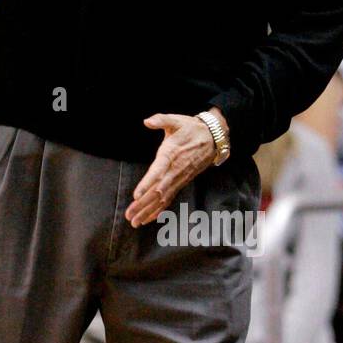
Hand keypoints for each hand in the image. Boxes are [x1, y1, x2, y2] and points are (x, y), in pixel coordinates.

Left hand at [125, 111, 218, 226]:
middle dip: (143, 205)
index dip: (147, 184)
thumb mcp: (176, 120)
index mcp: (171, 154)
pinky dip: (158, 210)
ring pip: (162, 198)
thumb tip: (147, 121)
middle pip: (158, 191)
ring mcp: (178, 178)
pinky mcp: (181, 182)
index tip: (136, 195)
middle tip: (130, 216)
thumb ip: (161, 120)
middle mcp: (174, 170)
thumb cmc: (191, 129)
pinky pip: (169, 199)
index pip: (158, 172)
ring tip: (135, 222)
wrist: (213, 138)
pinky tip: (148, 219)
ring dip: (148, 211)